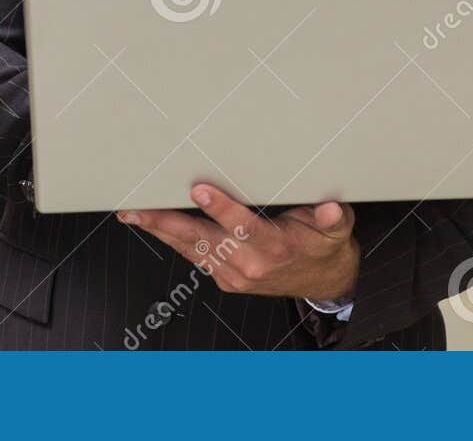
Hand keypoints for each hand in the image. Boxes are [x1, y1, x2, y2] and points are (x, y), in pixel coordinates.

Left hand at [119, 184, 359, 302]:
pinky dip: (173, 241)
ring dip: (161, 232)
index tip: (200, 190)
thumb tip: (331, 208)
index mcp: (275, 247)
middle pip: (203, 240)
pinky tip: (155, 226)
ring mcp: (235, 275)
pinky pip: (195, 257)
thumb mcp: (338, 229)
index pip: (243, 226)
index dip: (221, 208)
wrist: (325, 281)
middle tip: (138, 209)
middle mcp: (250, 264)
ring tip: (134, 214)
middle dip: (167, 223)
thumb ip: (333, 218)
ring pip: (192, 250)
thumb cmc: (326, 246)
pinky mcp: (226, 279)